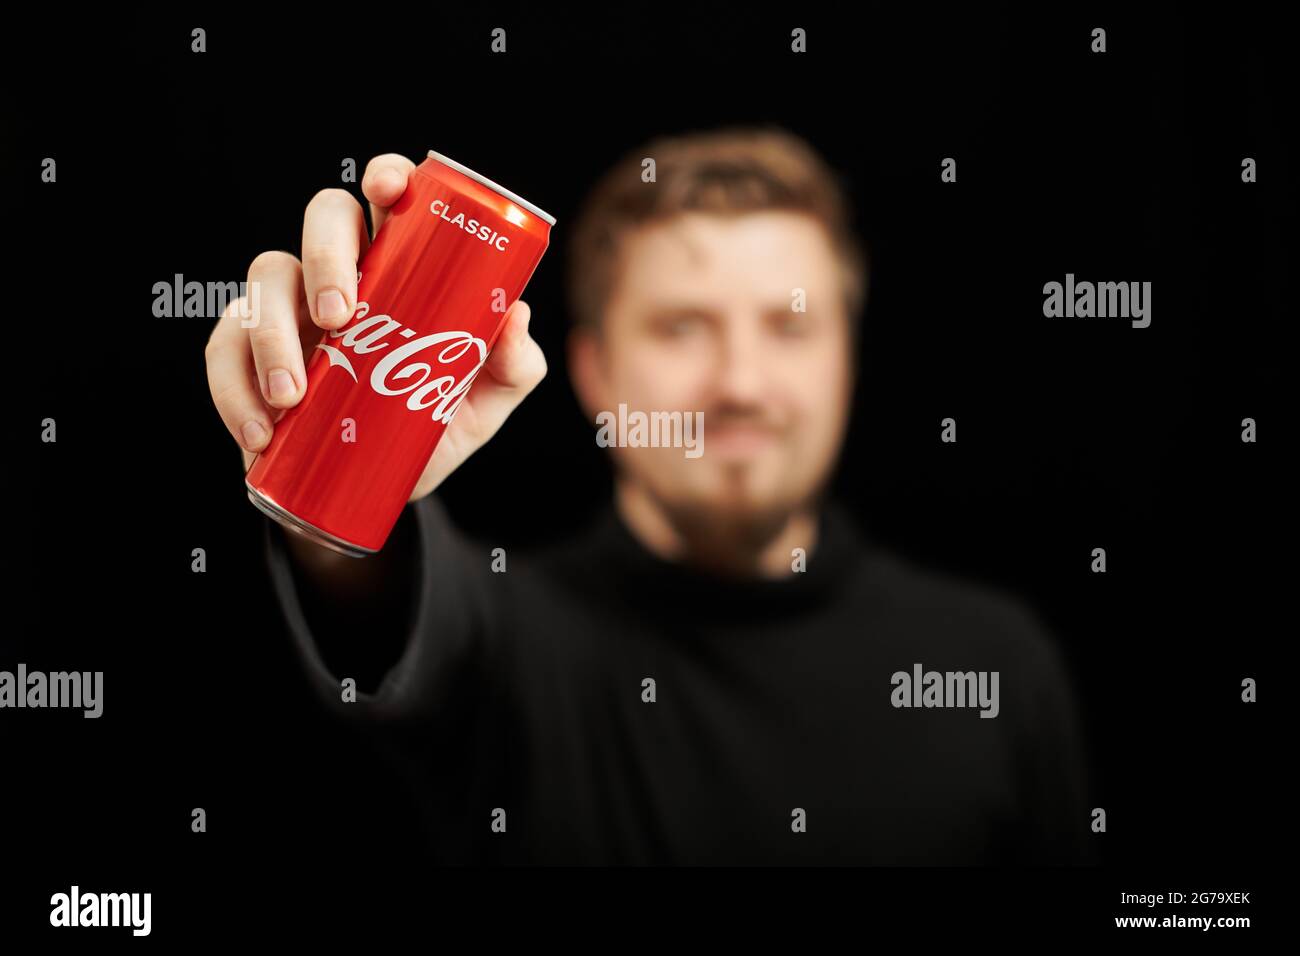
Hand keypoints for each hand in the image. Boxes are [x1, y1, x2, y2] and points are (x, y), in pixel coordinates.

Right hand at [204, 153, 548, 502]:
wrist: (384, 487)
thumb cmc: (435, 424)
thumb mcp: (487, 401)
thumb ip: (514, 365)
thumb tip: (516, 317)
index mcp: (402, 264)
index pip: (389, 199)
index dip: (385, 178)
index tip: (387, 192)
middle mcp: (342, 272)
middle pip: (322, 218)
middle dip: (325, 254)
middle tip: (340, 318)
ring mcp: (289, 308)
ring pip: (262, 280)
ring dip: (270, 335)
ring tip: (293, 397)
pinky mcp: (247, 353)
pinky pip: (223, 350)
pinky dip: (235, 390)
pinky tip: (260, 432)